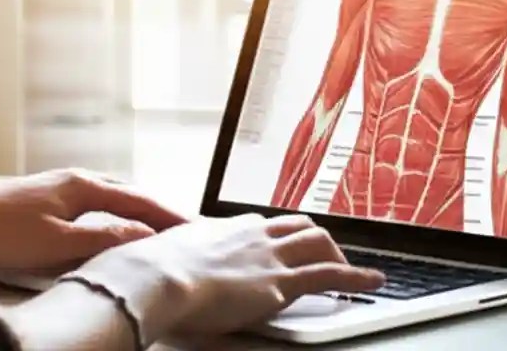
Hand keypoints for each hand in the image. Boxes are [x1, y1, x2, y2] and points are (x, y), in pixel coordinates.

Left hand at [0, 168, 189, 272]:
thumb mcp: (56, 245)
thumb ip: (103, 239)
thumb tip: (144, 235)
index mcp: (82, 186)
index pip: (139, 200)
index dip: (169, 216)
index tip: (196, 230)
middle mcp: (73, 180)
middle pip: (128, 193)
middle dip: (156, 210)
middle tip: (184, 230)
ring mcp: (55, 187)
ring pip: (108, 197)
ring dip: (134, 211)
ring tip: (154, 229)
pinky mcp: (41, 200)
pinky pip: (90, 204)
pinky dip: (111, 214)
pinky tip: (108, 227)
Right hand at [69, 213, 384, 343]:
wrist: (153, 279)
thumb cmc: (142, 273)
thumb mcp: (148, 257)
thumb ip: (155, 259)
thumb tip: (134, 266)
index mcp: (218, 227)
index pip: (257, 223)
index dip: (273, 233)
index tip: (277, 240)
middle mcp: (249, 233)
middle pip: (294, 225)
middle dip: (311, 237)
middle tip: (320, 251)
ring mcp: (268, 254)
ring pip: (317, 242)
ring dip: (335, 254)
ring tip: (348, 268)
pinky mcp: (283, 281)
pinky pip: (332, 275)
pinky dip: (357, 277)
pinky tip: (372, 282)